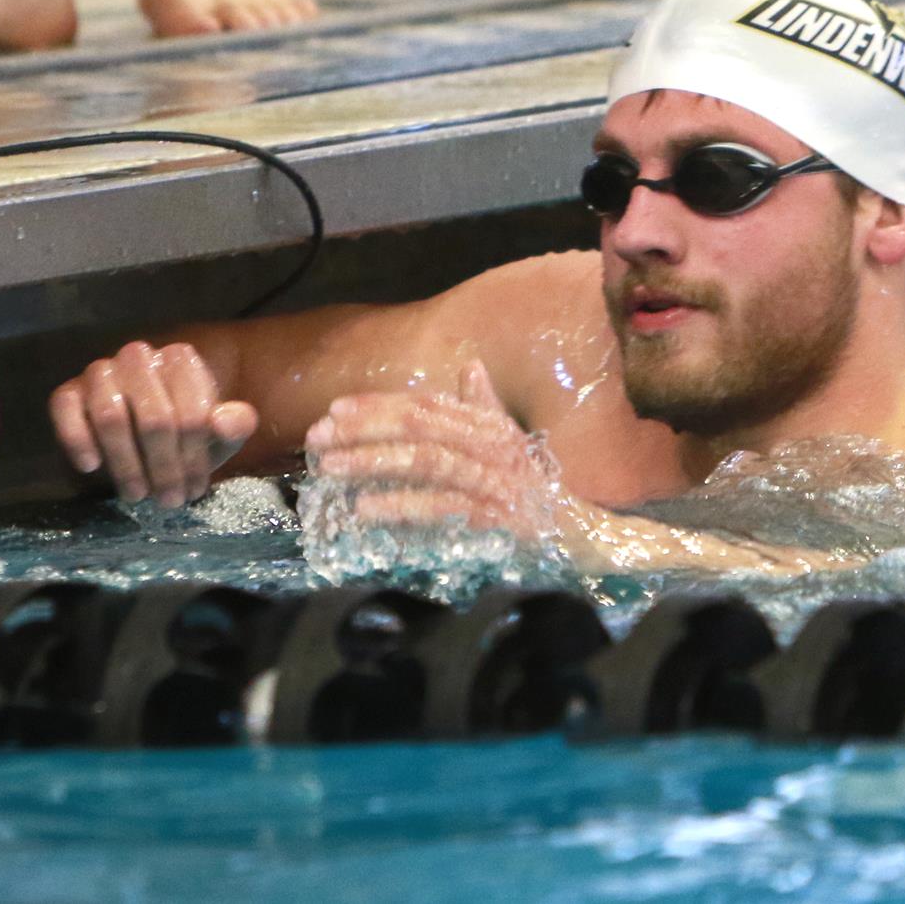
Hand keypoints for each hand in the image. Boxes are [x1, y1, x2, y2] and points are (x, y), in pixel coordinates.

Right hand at [50, 341, 256, 506]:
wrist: (147, 435)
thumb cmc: (190, 433)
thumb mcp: (222, 434)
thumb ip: (236, 425)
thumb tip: (222, 422)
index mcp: (181, 359)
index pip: (192, 413)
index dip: (194, 459)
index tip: (194, 491)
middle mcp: (139, 356)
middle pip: (154, 419)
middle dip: (164, 468)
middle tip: (169, 501)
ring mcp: (101, 371)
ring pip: (111, 417)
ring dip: (126, 464)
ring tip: (137, 495)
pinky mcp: (69, 390)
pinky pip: (65, 409)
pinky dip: (77, 439)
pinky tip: (92, 467)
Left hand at [303, 360, 560, 539]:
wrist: (585, 538)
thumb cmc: (540, 491)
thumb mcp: (513, 446)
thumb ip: (485, 409)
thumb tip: (470, 366)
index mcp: (490, 426)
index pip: (426, 405)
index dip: (378, 404)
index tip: (334, 410)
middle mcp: (494, 446)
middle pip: (420, 426)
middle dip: (365, 429)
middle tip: (318, 437)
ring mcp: (497, 481)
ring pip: (427, 462)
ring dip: (373, 463)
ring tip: (331, 468)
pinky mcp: (499, 519)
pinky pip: (443, 507)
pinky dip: (403, 506)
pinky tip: (367, 509)